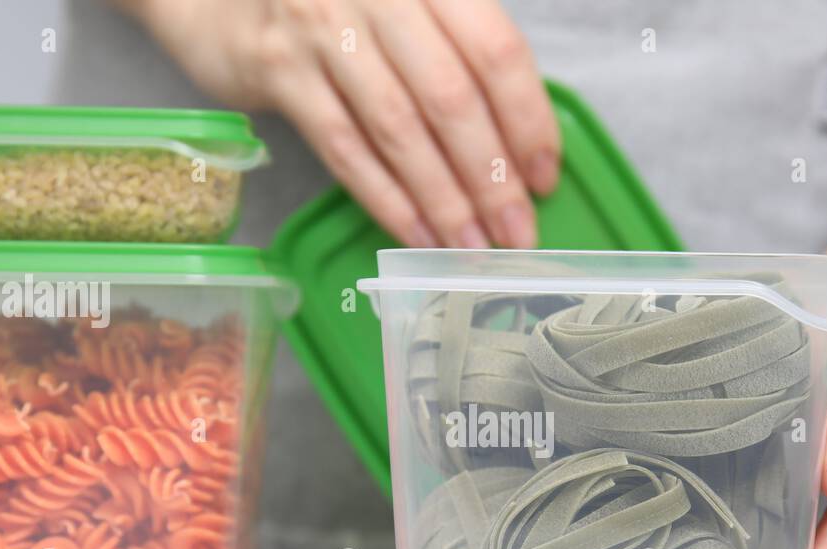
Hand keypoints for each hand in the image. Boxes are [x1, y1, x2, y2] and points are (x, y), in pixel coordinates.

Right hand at [129, 0, 560, 247]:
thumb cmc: (338, 3)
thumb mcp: (408, 4)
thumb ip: (458, 51)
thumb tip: (518, 145)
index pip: (495, 52)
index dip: (528, 120)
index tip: (545, 176)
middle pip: (451, 98)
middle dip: (490, 176)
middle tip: (517, 230)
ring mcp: (322, 28)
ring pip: (399, 130)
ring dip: (443, 199)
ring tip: (471, 246)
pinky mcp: (280, 70)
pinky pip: (345, 149)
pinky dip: (386, 199)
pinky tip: (417, 235)